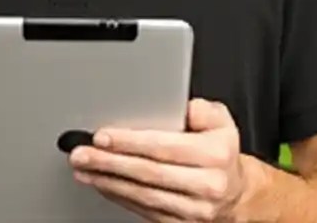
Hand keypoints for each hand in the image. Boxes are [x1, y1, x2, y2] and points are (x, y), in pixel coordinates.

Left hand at [69, 98, 252, 221]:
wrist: (236, 192)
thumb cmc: (219, 152)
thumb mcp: (220, 122)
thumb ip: (201, 109)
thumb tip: (181, 106)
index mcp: (214, 154)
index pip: (163, 146)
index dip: (128, 142)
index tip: (101, 137)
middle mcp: (208, 184)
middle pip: (148, 172)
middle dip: (108, 162)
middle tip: (81, 153)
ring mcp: (195, 209)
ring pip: (143, 195)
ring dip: (107, 181)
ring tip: (84, 168)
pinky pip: (145, 210)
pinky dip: (119, 196)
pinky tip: (102, 184)